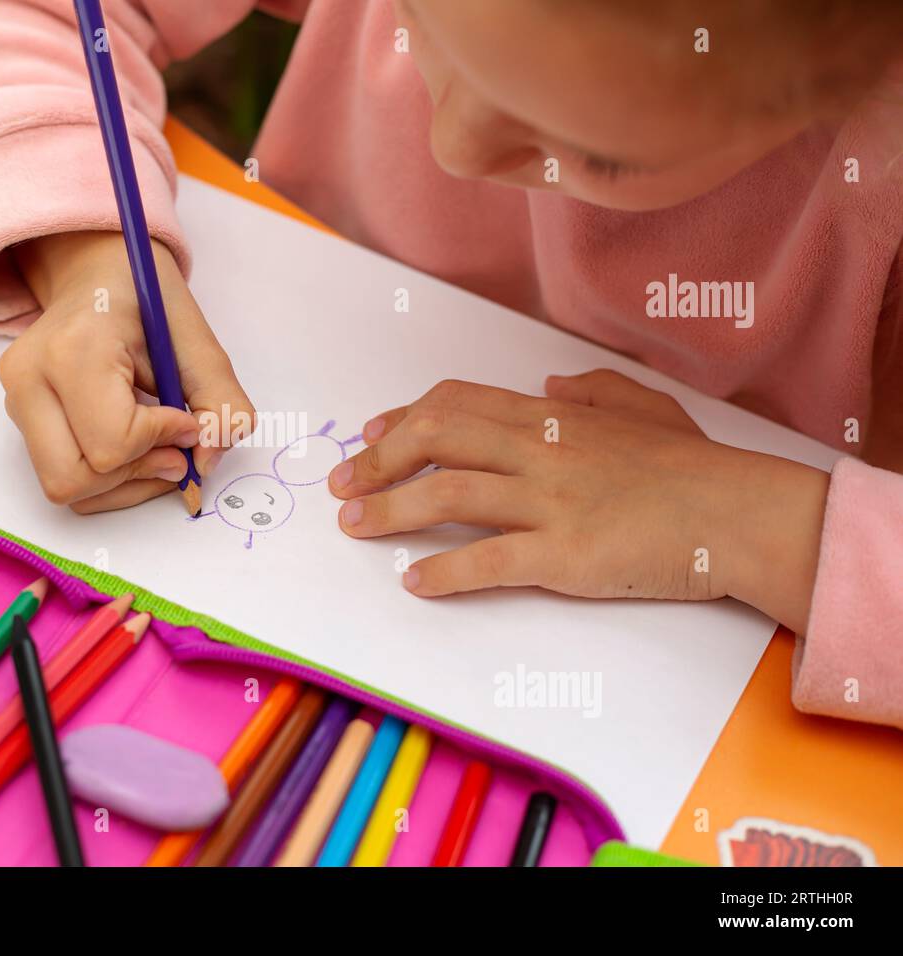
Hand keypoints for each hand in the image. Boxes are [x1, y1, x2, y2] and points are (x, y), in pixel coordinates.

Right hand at [0, 232, 253, 512]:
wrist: (95, 274)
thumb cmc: (144, 299)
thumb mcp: (198, 341)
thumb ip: (222, 403)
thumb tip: (205, 464)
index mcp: (75, 348)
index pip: (112, 443)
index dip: (162, 442)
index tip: (186, 418)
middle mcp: (29, 377)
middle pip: (76, 479)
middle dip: (136, 474)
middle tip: (175, 450)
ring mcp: (16, 399)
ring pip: (66, 488)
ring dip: (123, 483)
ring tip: (155, 447)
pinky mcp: (18, 415)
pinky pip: (62, 478)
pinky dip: (106, 480)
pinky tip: (131, 448)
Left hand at [329, 370, 829, 632]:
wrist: (741, 514)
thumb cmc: (695, 467)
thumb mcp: (646, 408)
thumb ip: (593, 390)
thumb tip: (550, 384)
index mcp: (554, 416)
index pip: (458, 404)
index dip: (404, 418)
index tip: (371, 434)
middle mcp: (541, 450)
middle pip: (436, 441)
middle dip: (377, 461)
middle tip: (341, 485)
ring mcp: (549, 501)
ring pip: (448, 497)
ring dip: (390, 511)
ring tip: (355, 527)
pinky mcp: (564, 553)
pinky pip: (486, 561)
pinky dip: (442, 572)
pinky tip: (414, 581)